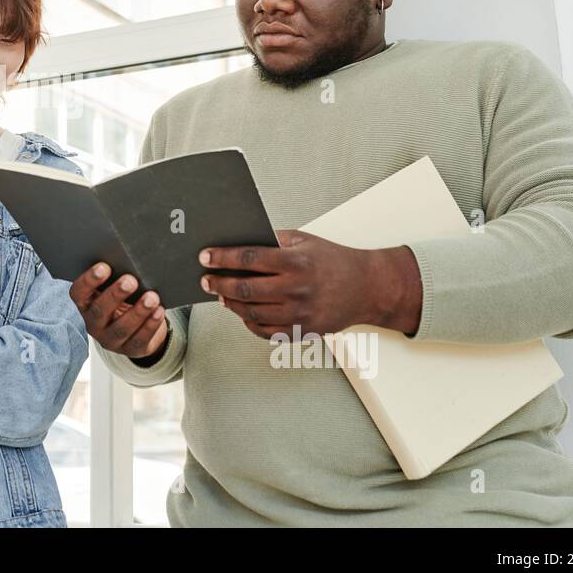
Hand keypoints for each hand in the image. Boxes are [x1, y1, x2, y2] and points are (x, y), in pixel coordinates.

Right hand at [68, 263, 166, 359]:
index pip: (78, 293)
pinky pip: (140, 339)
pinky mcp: (130, 349)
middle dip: (115, 295)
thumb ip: (115, 277)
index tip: (104, 267)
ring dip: (137, 312)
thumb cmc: (124, 300)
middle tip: (130, 280)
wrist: (138, 328)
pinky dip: (151, 325)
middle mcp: (94, 324)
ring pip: (121, 328)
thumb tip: (128, 259)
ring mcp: (111, 339)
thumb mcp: (114, 289)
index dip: (89, 281)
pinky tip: (159, 311)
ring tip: (151, 297)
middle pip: (101, 311)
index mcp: (85, 304)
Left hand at [198, 230, 422, 339]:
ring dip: (230, 304)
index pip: (248, 258)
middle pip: (245, 290)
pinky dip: (249, 322)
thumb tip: (236, 242)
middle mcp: (297, 289)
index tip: (205, 257)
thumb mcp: (304, 240)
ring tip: (221, 295)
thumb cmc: (332, 260)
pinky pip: (266, 331)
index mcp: (296, 261)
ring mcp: (300, 313)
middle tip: (206, 280)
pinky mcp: (303, 331)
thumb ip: (272, 241)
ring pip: (252, 313)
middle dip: (219, 284)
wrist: (367, 287)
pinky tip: (242, 312)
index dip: (222, 258)